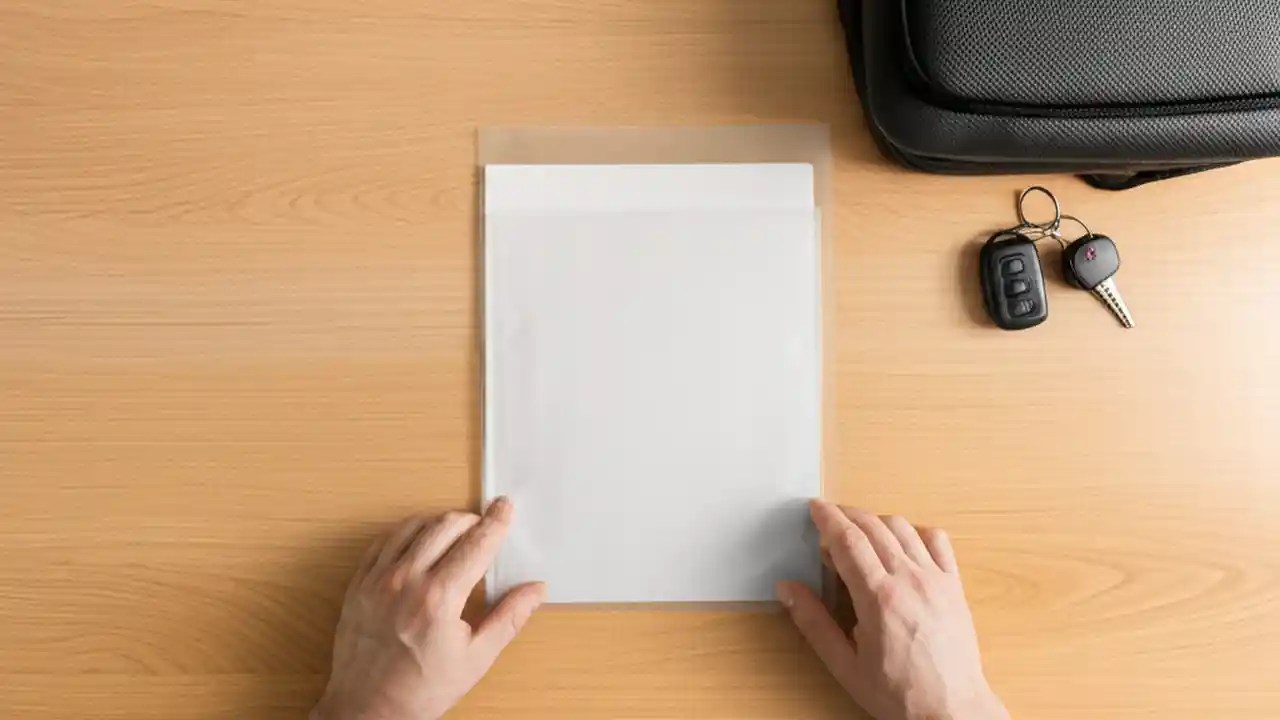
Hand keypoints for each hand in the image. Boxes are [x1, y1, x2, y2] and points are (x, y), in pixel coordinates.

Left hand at [313, 498, 545, 719]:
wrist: (367, 711)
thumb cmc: (419, 691)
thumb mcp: (475, 659)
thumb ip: (508, 618)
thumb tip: (536, 590)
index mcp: (439, 599)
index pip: (476, 544)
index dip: (495, 523)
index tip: (504, 508)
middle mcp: (405, 582)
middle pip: (445, 525)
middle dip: (471, 520)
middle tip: (484, 528)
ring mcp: (377, 580)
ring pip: (413, 526)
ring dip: (439, 523)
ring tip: (455, 534)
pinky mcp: (359, 584)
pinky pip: (384, 541)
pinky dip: (407, 534)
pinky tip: (419, 543)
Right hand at [777, 501, 1007, 719]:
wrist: (952, 711)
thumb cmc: (899, 694)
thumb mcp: (845, 665)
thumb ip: (814, 623)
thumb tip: (787, 589)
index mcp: (878, 598)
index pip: (847, 540)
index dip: (827, 518)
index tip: (815, 508)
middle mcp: (909, 580)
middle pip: (873, 526)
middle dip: (847, 515)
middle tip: (829, 520)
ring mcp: (935, 579)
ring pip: (903, 527)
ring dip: (876, 520)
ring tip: (859, 532)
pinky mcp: (954, 586)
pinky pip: (937, 540)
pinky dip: (915, 531)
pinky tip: (902, 543)